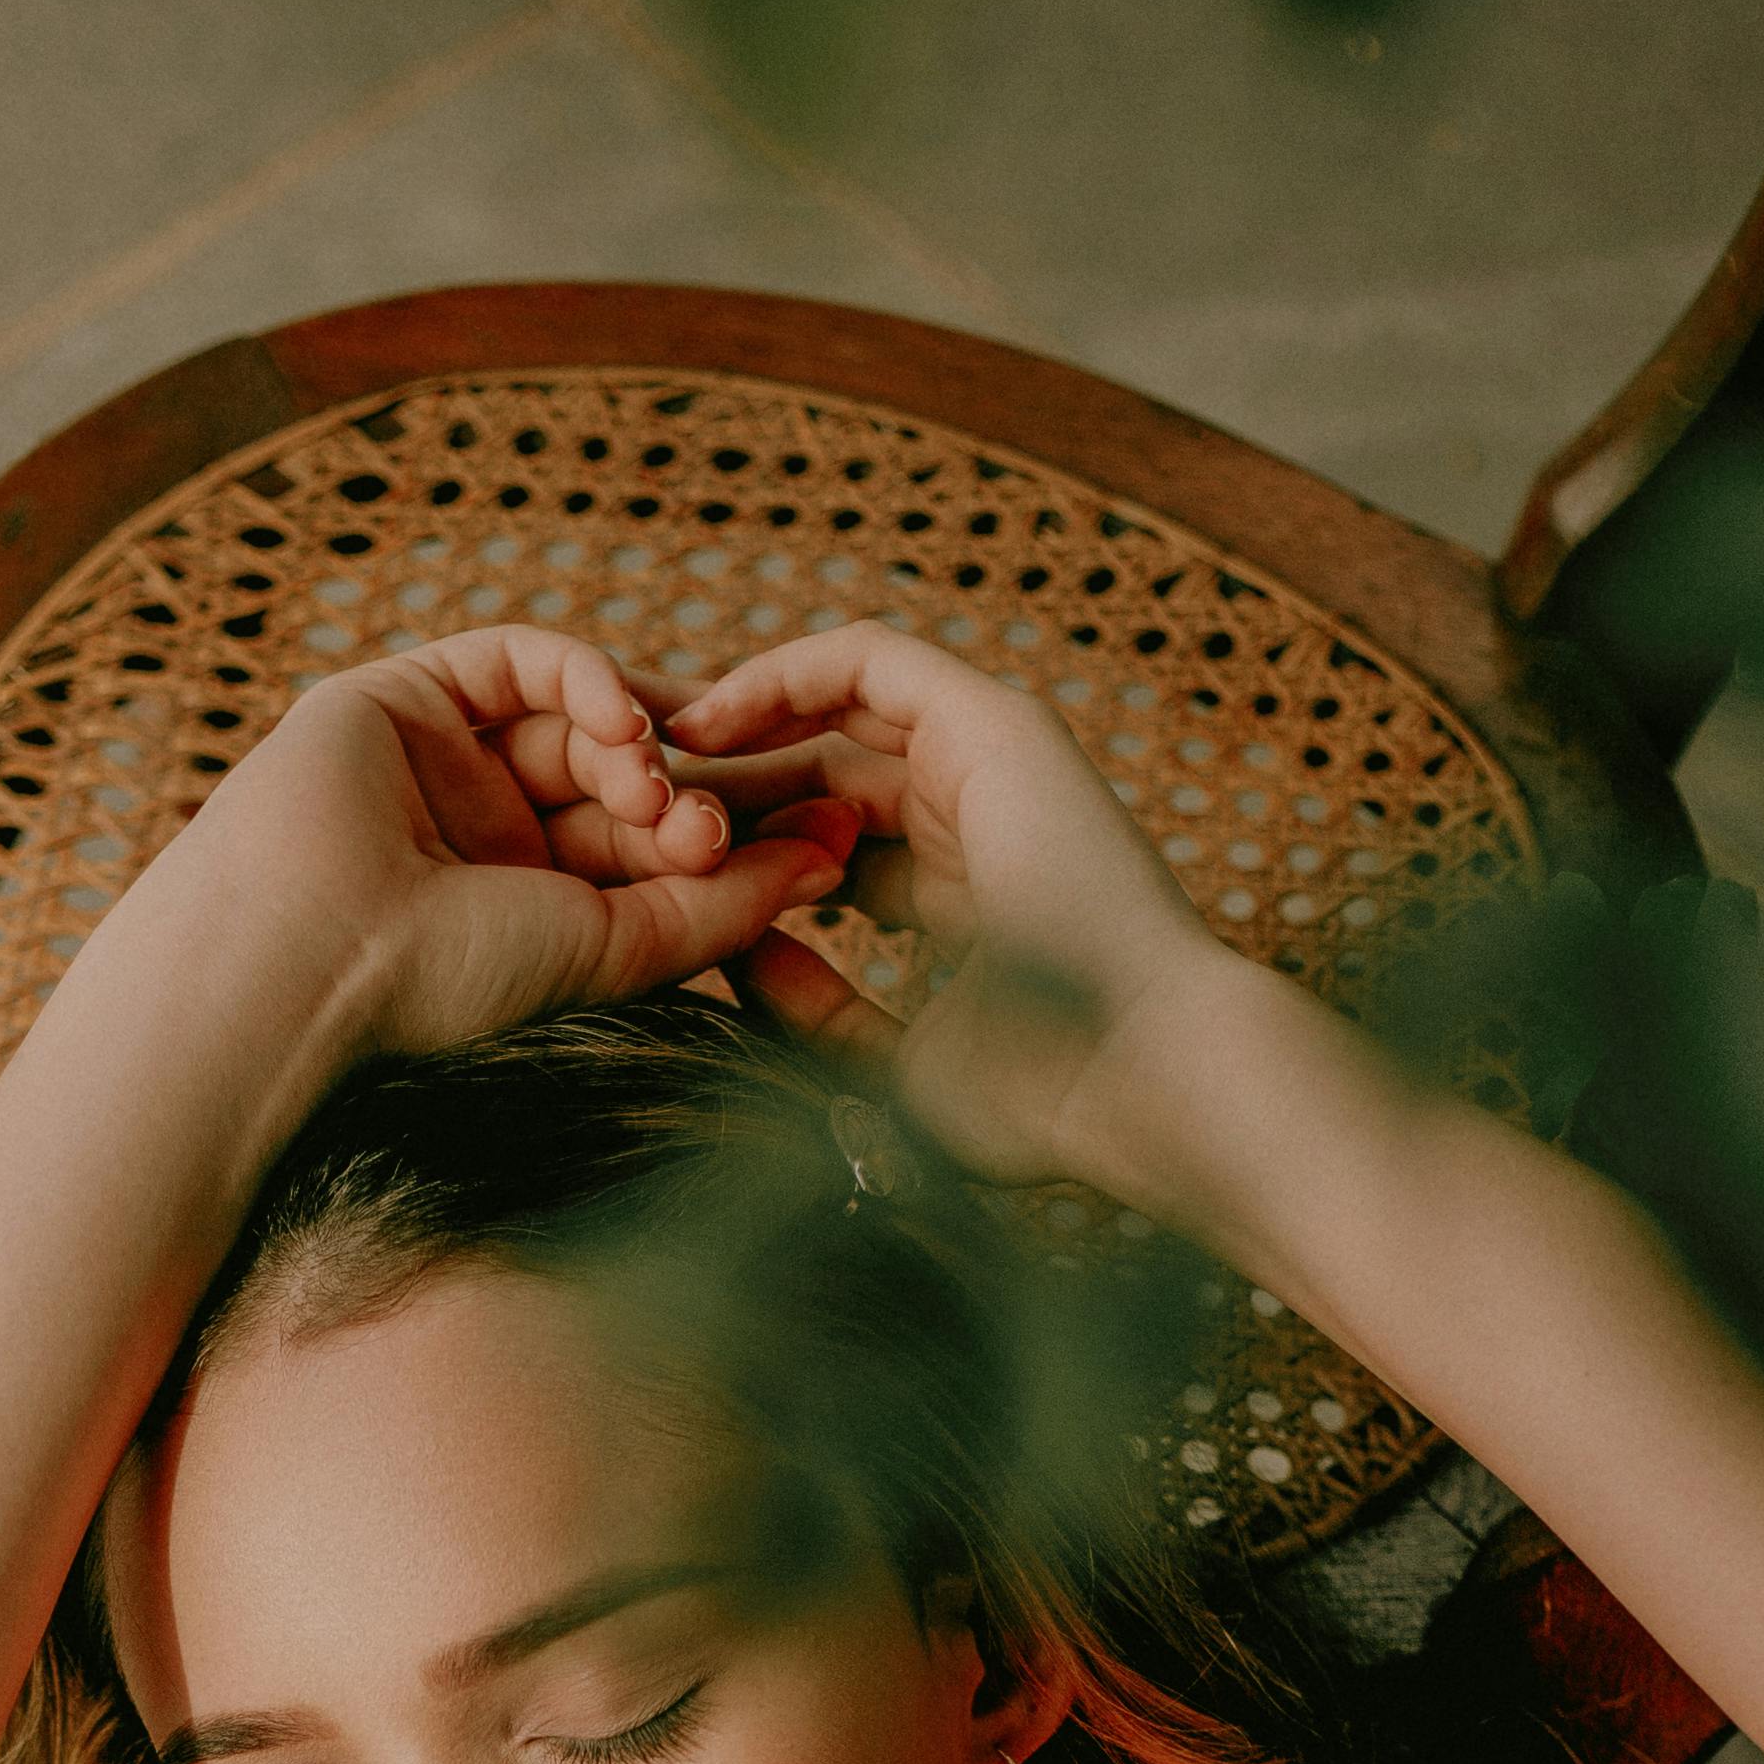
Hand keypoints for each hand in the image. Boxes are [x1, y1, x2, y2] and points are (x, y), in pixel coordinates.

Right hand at [142, 629, 857, 1060]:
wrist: (308, 959)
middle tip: (715, 825)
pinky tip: (625, 726)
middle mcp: (488, 830)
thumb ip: (720, 908)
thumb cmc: (445, 985)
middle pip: (626, 780)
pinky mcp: (408, 696)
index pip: (651, 850)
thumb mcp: (612, 952)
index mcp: (527, 905)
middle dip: (690, 793)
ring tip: (656, 789)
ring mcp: (447, 760)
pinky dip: (587, 677)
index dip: (732, 841)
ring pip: (580, 718)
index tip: (820, 847)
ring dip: (642, 742)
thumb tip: (828, 864)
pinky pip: (520, 657)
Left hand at [655, 624, 1226, 1188]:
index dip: (737, 863)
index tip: (651, 882)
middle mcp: (974, 816)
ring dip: (735, 728)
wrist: (1143, 1075)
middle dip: (719, 789)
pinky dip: (784, 677)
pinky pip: (867, 662)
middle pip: (816, 780)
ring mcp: (990, 760)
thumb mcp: (892, 1063)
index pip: (824, 857)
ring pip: (833, 715)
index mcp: (960, 898)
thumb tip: (730, 954)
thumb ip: (815, 1009)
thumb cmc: (1042, 1100)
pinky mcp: (995, 720)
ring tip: (640, 753)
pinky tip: (706, 719)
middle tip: (619, 802)